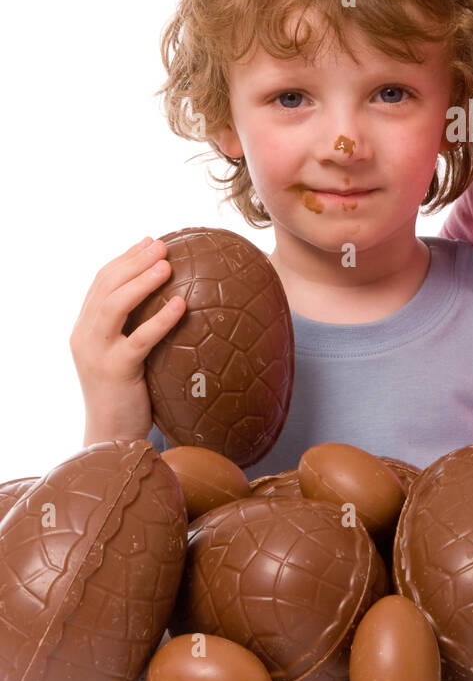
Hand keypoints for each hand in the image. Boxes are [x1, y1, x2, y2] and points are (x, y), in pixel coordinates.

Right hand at [70, 237, 185, 443]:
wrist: (112, 439)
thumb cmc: (127, 395)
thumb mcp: (126, 355)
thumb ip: (134, 327)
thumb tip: (169, 296)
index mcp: (84, 329)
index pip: (100, 283)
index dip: (124, 258)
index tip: (149, 241)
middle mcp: (84, 337)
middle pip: (105, 287)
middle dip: (133, 261)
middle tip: (161, 245)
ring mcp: (96, 354)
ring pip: (114, 307)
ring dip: (141, 281)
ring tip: (167, 264)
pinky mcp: (115, 372)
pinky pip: (139, 339)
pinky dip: (159, 319)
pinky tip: (180, 305)